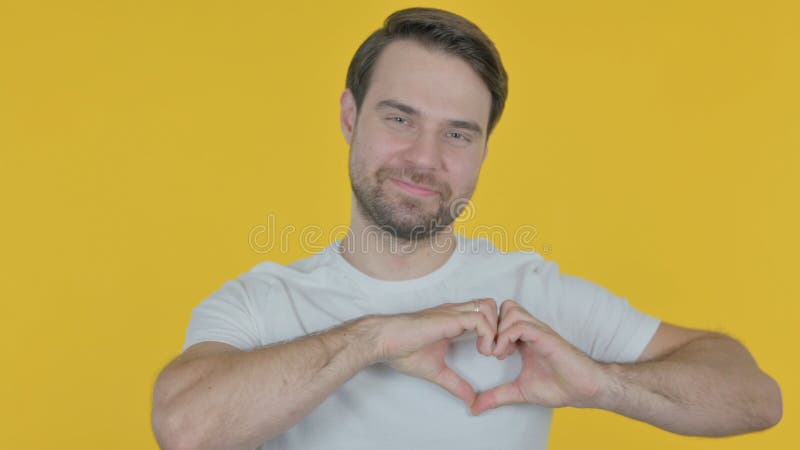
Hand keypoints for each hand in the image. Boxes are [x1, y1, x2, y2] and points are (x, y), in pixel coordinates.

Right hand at [376, 298, 498, 406]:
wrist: (385, 341)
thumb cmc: (403, 351)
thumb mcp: (437, 371)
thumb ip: (456, 384)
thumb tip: (470, 400)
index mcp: (454, 321)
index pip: (485, 315)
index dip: (495, 332)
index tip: (494, 355)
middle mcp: (456, 313)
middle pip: (492, 306)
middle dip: (501, 327)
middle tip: (497, 351)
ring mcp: (454, 313)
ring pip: (490, 307)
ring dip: (496, 330)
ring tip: (489, 352)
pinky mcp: (450, 318)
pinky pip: (480, 319)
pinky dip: (488, 335)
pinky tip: (481, 351)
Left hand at [470, 299, 607, 414]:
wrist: (584, 389)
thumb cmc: (558, 387)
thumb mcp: (519, 391)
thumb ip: (497, 396)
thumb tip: (474, 408)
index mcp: (524, 338)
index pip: (500, 318)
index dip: (488, 331)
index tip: (486, 353)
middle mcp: (531, 330)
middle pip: (504, 307)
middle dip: (490, 326)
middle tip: (489, 350)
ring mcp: (538, 331)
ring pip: (510, 311)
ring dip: (497, 331)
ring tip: (498, 353)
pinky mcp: (545, 336)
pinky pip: (520, 325)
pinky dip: (506, 336)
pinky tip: (505, 354)